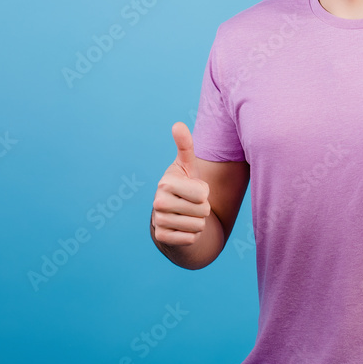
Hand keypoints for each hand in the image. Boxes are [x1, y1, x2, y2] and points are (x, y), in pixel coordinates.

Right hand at [151, 122, 211, 245]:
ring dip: (198, 222)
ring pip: (198, 225)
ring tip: (187, 214)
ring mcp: (158, 221)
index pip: (203, 193)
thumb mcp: (187, 166)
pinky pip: (191, 239)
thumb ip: (185, 146)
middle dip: (203, 208)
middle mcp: (158, 202)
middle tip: (191, 204)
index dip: (204, 192)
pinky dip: (192, 235)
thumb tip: (177, 124)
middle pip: (203, 210)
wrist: (174, 213)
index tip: (193, 189)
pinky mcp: (161, 238)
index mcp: (166, 183)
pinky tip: (182, 227)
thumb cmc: (185, 186)